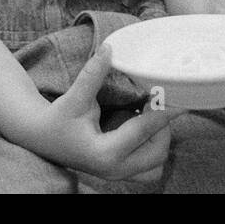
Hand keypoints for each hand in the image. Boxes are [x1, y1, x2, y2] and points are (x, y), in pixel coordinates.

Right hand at [21, 47, 178, 181]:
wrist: (41, 137)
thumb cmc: (58, 118)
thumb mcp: (74, 97)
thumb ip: (92, 74)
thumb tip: (108, 49)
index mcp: (105, 153)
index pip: (146, 130)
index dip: (166, 112)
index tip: (183, 100)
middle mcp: (115, 169)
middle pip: (159, 151)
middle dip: (163, 127)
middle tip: (153, 103)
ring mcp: (117, 174)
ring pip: (156, 162)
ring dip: (158, 139)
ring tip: (144, 115)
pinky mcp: (118, 171)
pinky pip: (148, 165)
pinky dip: (150, 146)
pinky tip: (137, 124)